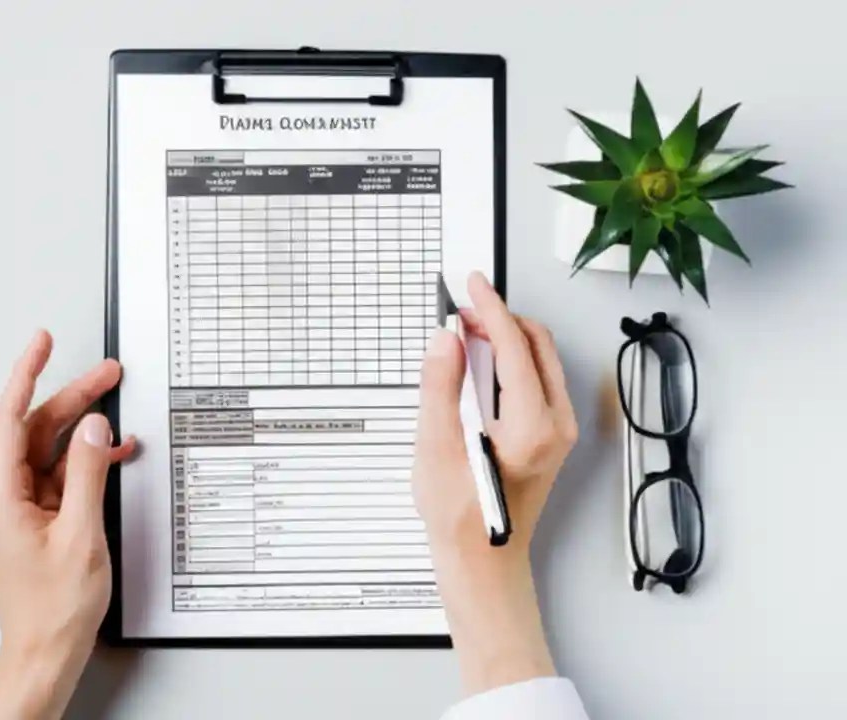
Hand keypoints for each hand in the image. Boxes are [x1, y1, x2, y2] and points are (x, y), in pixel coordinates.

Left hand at [0, 331, 135, 719]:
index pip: (10, 418)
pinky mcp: (36, 519)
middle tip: (105, 373)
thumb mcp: (81, 534)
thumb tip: (94, 430)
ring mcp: (19, 508)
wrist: (45, 653)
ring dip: (83, 428)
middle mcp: (2, 497)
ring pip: (49, 449)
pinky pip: (59, 475)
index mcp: (1, 496)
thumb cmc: (54, 609)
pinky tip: (113, 453)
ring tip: (115, 402)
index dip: (26, 373)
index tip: (41, 343)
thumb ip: (88, 474)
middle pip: (34, 429)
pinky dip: (86, 461)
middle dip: (71, 396)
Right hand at [411, 271, 577, 695]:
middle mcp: (555, 426)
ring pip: (539, 361)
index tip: (471, 285)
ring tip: (466, 334)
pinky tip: (480, 365)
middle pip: (535, 345)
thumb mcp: (436, 448)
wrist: (483, 562)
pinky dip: (511, 361)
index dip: (490, 307)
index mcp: (532, 426)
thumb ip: (440, 387)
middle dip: (500, 318)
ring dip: (505, 338)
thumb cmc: (462, 520)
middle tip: (464, 308)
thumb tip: (446, 340)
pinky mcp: (550, 437)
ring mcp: (557, 432)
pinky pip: (537, 381)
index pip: (515, 345)